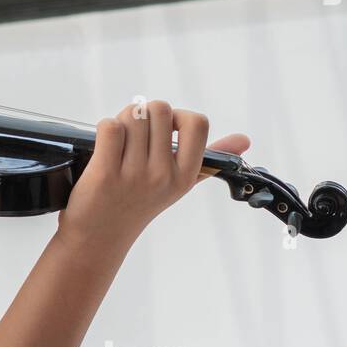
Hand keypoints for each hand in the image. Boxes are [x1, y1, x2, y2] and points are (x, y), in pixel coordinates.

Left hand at [57, 99, 250, 244]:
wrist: (101, 236)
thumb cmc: (138, 201)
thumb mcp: (178, 183)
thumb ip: (209, 159)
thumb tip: (245, 140)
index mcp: (186, 175)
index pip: (197, 123)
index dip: (177, 116)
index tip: (163, 130)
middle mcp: (164, 175)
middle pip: (159, 109)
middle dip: (143, 114)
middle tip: (134, 135)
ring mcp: (135, 175)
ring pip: (133, 114)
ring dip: (122, 121)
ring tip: (118, 142)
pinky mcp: (105, 173)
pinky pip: (110, 127)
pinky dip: (104, 129)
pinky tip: (104, 147)